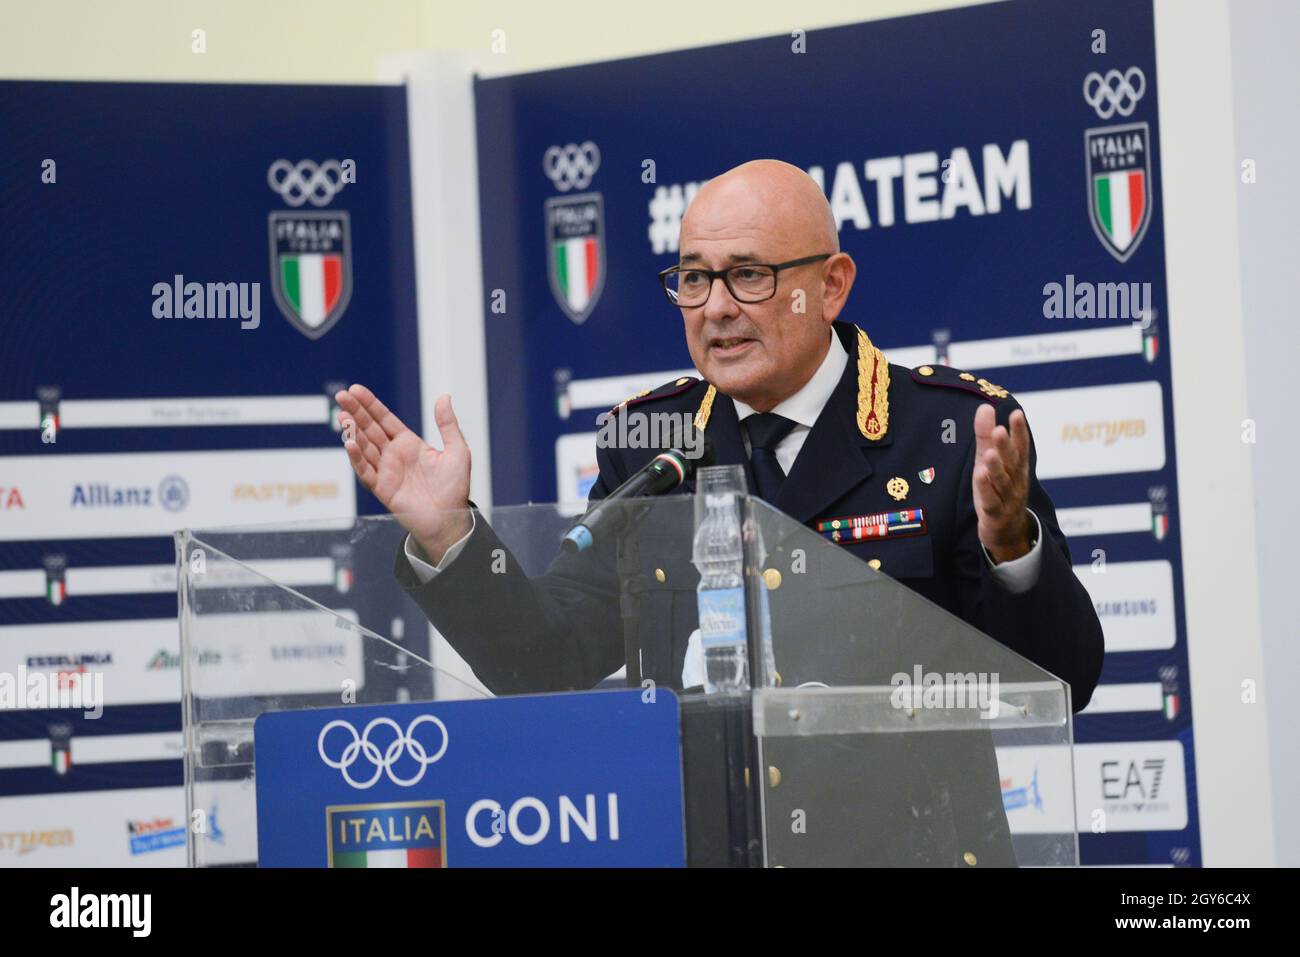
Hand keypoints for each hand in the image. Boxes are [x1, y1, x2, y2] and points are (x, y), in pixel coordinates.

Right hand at [335, 385, 471, 563]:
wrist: (450, 519)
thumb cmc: (455, 488)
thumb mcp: (457, 451)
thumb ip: (448, 425)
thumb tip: (444, 397)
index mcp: (409, 443)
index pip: (385, 420)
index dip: (371, 405)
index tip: (356, 390)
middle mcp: (394, 455)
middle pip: (370, 429)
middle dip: (356, 412)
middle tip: (342, 396)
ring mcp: (386, 471)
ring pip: (364, 447)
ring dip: (353, 431)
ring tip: (343, 415)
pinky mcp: (382, 488)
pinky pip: (365, 471)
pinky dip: (357, 458)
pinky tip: (350, 444)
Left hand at [972, 403, 1032, 563]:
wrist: (1006, 531)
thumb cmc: (997, 490)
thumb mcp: (989, 461)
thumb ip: (985, 436)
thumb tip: (985, 406)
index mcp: (1017, 467)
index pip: (1020, 446)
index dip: (1019, 431)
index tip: (1016, 414)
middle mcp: (1016, 481)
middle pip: (1012, 462)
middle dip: (1007, 446)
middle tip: (999, 430)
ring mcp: (1008, 499)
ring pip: (1003, 482)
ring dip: (996, 468)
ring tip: (989, 453)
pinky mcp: (996, 514)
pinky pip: (991, 501)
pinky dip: (986, 489)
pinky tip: (979, 475)